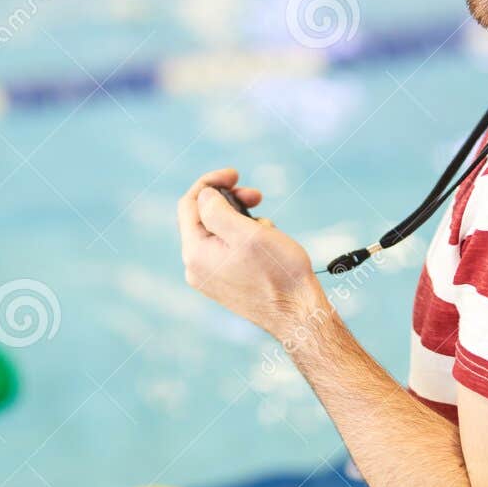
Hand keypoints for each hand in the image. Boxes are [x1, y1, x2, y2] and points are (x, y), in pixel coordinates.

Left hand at [177, 168, 323, 340]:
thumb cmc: (278, 272)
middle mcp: (195, 266)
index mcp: (195, 253)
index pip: (190, 204)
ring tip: (267, 227)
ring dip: (241, 219)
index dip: (210, 183)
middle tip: (257, 196)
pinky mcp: (224, 282)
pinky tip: (267, 244)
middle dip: (230, 200)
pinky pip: (228, 248)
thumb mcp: (247, 232)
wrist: (298, 313)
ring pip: (218, 232)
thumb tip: (204, 195)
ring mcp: (209, 276)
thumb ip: (217, 209)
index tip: (235, 174)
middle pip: (203, 218)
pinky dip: (245, 237)